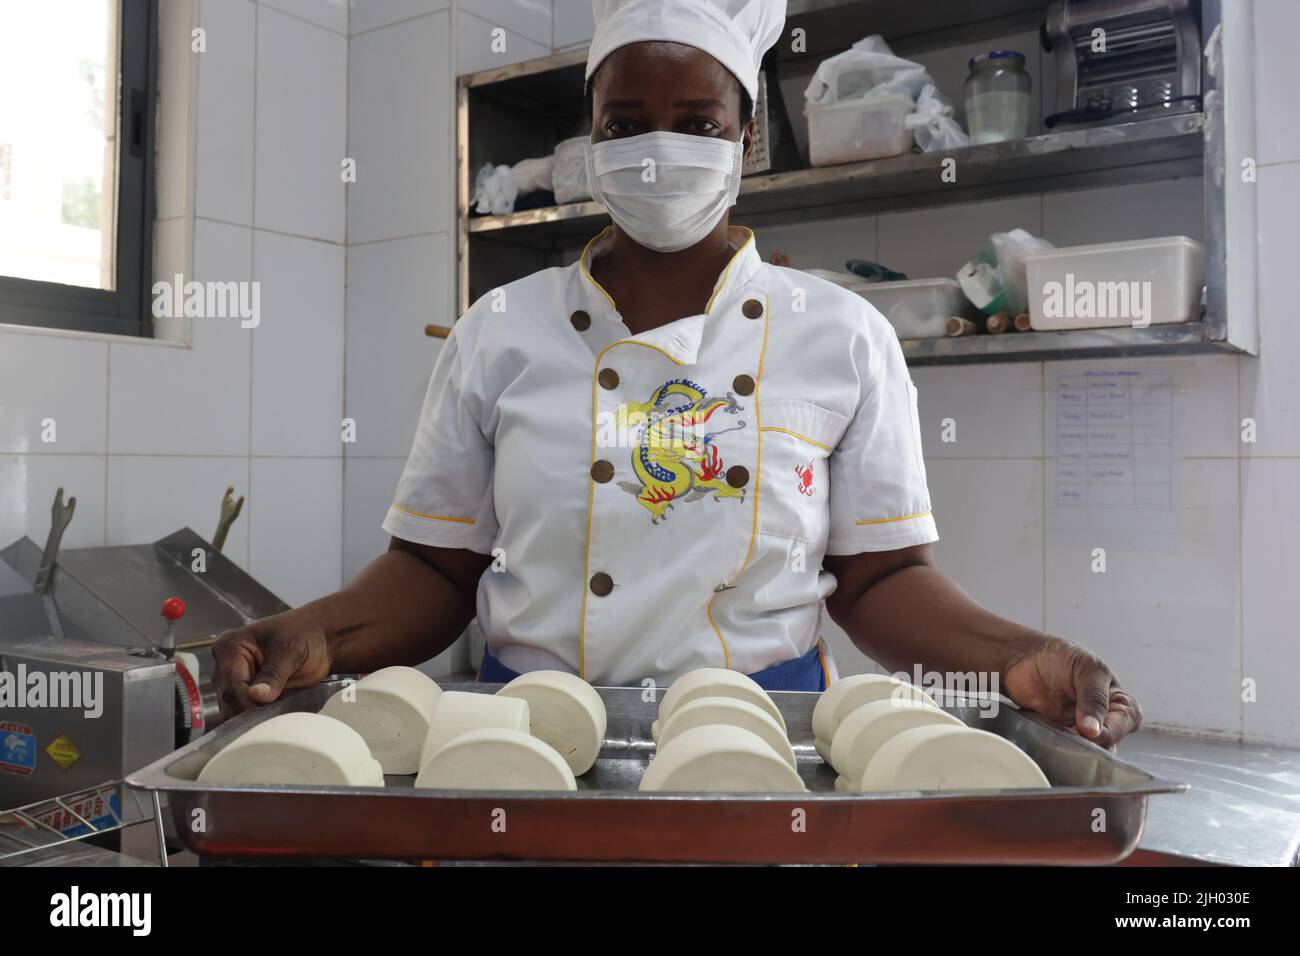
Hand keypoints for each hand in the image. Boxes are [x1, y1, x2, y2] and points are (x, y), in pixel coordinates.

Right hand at [211, 609, 332, 719]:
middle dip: (248, 712)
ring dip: (253, 717)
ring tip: (275, 716)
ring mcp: (235, 682)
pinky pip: (245, 713)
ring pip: (233, 710)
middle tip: (271, 719)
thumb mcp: (291, 650)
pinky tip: (274, 717)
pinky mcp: (247, 695)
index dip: (246, 702)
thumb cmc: (305, 634)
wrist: (321, 639)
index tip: (262, 714)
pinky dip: (258, 718)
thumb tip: (257, 695)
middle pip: (228, 699)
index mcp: (230, 647)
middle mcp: (227, 666)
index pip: (231, 683)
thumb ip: (274, 674)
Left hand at [1002, 637, 1141, 749]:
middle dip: (1094, 743)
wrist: (1024, 657)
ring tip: (1060, 734)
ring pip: (1089, 750)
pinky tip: (1050, 737)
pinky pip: (1065, 749)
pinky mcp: (1060, 735)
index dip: (1114, 729)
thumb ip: (1094, 697)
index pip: (1129, 720)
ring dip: (1076, 747)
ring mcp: (1081, 729)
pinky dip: (1059, 747)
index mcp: (1118, 699)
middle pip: (1111, 742)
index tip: (1092, 731)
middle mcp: (1103, 717)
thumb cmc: (1061, 656)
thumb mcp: (1087, 669)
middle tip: (1073, 734)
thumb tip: (1094, 730)